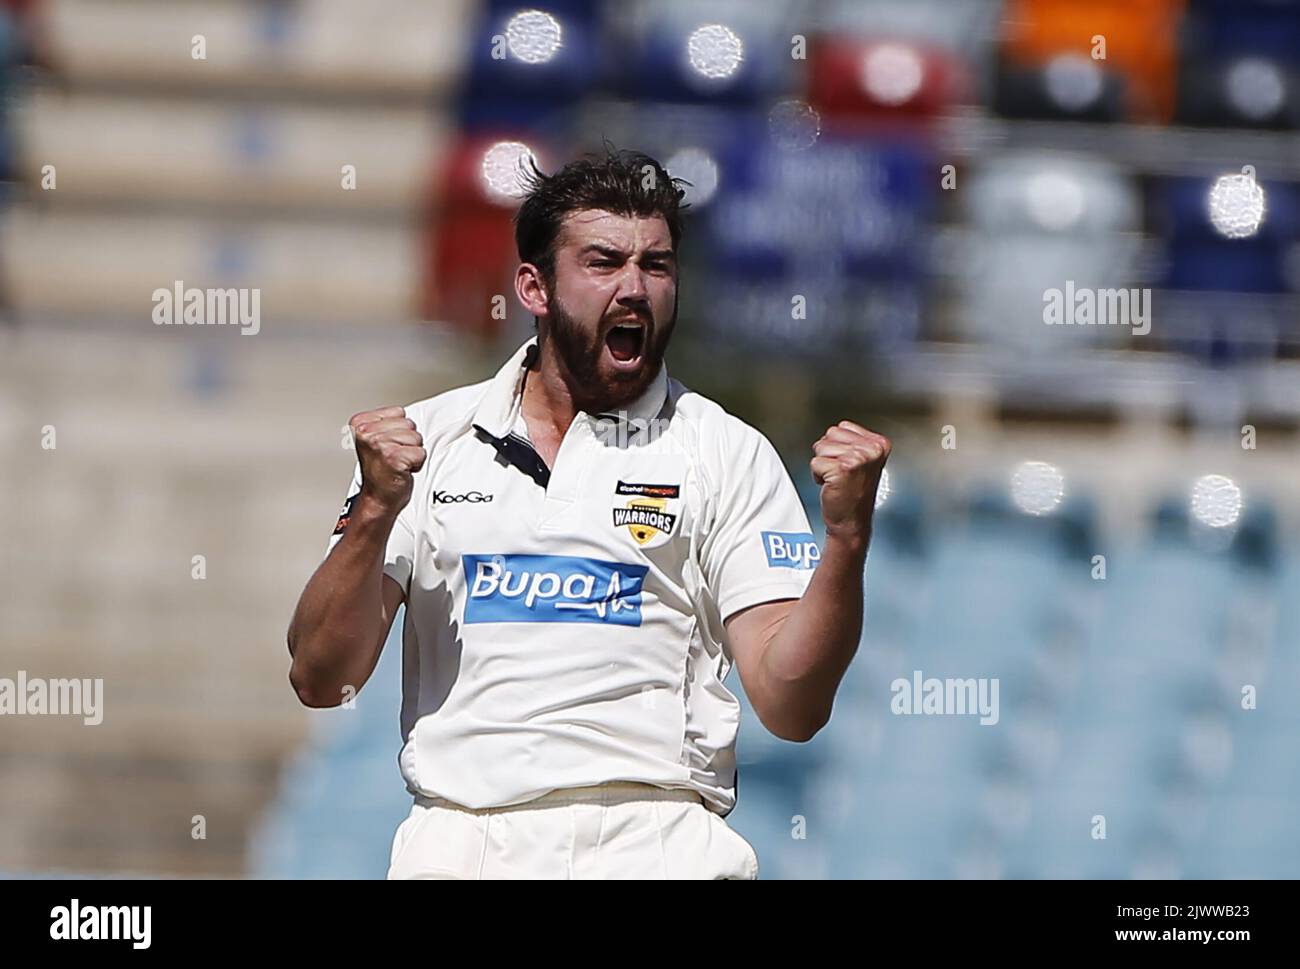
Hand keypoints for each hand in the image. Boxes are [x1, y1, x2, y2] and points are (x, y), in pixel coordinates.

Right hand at [350, 406, 425, 513]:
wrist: (378, 498)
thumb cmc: (380, 470)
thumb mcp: (376, 439)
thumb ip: (388, 423)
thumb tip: (408, 414)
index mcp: (360, 423)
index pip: (399, 413)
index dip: (399, 431)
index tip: (386, 447)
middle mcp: (366, 432)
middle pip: (409, 424)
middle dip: (407, 442)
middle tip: (392, 457)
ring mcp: (379, 445)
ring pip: (416, 438)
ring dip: (411, 453)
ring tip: (396, 463)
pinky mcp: (393, 458)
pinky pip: (421, 453)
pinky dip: (416, 464)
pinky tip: (401, 470)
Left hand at [811, 420, 889, 545]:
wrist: (852, 521)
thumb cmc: (855, 494)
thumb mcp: (864, 461)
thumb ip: (855, 442)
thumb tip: (836, 430)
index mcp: (879, 443)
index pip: (843, 427)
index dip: (839, 447)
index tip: (849, 465)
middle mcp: (871, 449)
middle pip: (830, 434)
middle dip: (829, 453)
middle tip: (842, 473)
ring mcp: (857, 458)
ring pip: (821, 447)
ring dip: (824, 464)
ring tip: (838, 478)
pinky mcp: (841, 469)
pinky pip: (815, 462)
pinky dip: (818, 475)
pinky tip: (832, 484)